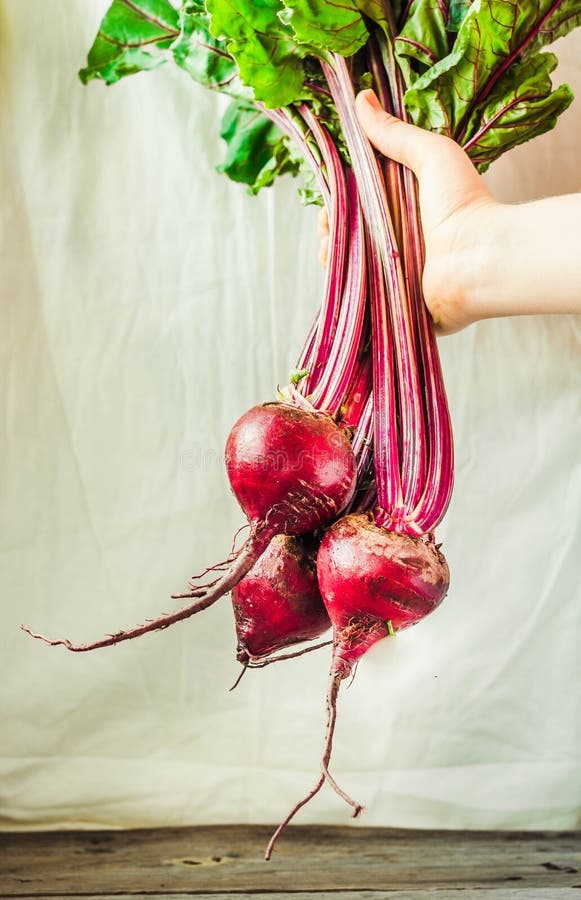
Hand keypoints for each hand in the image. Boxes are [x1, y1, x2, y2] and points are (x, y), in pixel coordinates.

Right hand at [318, 91, 494, 332]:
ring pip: (348, 262)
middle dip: (330, 230)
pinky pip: (359, 292)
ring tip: (328, 252)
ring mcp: (395, 268)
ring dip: (331, 255)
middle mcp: (398, 236)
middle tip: (326, 229)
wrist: (479, 260)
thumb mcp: (432, 155)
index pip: (359, 201)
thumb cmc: (464, 204)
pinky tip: (336, 272)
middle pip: (348, 232)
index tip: (328, 202)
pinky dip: (344, 283)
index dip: (338, 201)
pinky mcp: (394, 296)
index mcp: (403, 204)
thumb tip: (362, 98)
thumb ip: (395, 132)